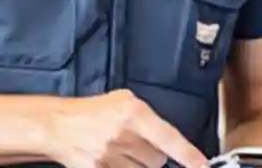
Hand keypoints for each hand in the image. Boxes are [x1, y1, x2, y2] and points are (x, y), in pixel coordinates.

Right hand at [47, 89, 208, 167]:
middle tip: (137, 146)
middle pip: (157, 161)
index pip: (169, 138)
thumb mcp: (124, 101)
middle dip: (152, 156)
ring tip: (122, 153)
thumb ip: (149, 119)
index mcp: (132, 113)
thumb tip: (172, 140)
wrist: (59, 125)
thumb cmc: (93, 112)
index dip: (189, 155)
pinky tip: (114, 160)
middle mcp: (122, 134)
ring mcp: (109, 156)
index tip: (202, 165)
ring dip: (137, 166)